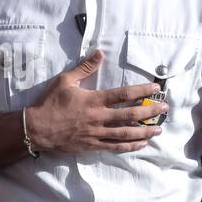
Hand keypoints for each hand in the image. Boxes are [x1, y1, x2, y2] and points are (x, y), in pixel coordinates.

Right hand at [23, 50, 165, 153]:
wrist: (37, 128)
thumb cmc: (50, 103)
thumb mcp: (65, 81)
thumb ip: (85, 68)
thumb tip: (100, 53)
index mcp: (94, 100)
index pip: (123, 95)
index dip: (142, 91)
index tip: (156, 89)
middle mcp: (98, 117)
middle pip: (130, 115)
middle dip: (150, 112)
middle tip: (165, 109)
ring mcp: (96, 133)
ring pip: (126, 133)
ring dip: (145, 131)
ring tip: (159, 129)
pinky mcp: (92, 145)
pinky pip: (115, 147)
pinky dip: (130, 146)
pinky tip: (141, 144)